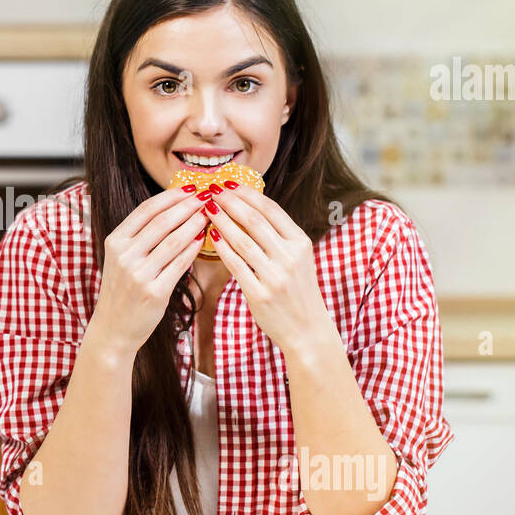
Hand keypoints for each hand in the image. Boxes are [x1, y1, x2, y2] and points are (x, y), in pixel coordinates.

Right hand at [90, 185, 208, 355]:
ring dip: (194, 224)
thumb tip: (173, 209)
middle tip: (206, 196)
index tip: (190, 188)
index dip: (170, 196)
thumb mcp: (121, 259)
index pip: (145, 210)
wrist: (113, 329)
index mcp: (115, 242)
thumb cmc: (122, 291)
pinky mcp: (154, 292)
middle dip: (187, 206)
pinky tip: (204, 239)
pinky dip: (193, 249)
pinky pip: (179, 264)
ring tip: (209, 214)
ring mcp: (138, 274)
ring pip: (173, 241)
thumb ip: (140, 237)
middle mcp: (124, 256)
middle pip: (161, 222)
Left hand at [204, 183, 334, 353]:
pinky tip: (210, 235)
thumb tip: (248, 208)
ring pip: (242, 240)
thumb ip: (278, 236)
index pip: (271, 210)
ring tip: (206, 208)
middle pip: (254, 220)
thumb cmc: (298, 291)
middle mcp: (290, 257)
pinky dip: (221, 247)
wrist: (308, 330)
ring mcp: (275, 276)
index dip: (247, 194)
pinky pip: (235, 264)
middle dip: (229, 202)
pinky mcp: (259, 294)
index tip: (228, 184)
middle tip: (211, 190)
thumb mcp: (298, 259)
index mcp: (301, 243)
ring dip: (221, 220)